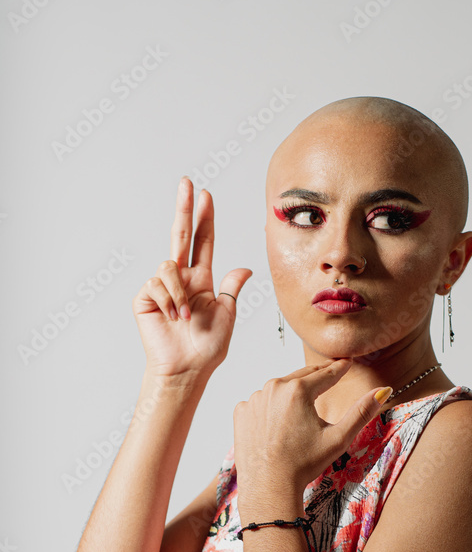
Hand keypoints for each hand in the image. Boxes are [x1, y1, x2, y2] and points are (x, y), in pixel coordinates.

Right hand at [132, 176, 252, 381]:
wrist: (187, 369)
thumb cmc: (207, 348)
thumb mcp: (227, 315)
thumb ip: (232, 288)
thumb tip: (245, 267)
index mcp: (202, 280)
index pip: (203, 243)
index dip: (205, 219)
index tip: (205, 195)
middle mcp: (181, 279)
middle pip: (182, 236)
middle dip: (184, 208)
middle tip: (186, 182)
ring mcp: (162, 287)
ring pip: (169, 266)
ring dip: (181, 293)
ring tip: (185, 318)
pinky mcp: (146, 297)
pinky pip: (157, 284)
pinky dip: (170, 302)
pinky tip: (172, 319)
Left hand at [233, 359, 390, 506]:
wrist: (269, 487)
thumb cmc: (303, 465)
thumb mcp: (339, 438)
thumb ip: (361, 411)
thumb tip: (384, 390)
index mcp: (298, 390)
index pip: (325, 374)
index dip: (339, 369)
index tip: (346, 363)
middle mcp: (273, 388)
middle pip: (301, 378)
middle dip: (316, 377)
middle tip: (328, 374)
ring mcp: (254, 399)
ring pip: (279, 390)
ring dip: (291, 395)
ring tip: (302, 409)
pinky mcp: (241, 412)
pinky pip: (261, 403)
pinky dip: (270, 408)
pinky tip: (278, 425)